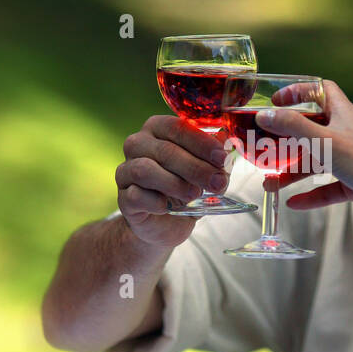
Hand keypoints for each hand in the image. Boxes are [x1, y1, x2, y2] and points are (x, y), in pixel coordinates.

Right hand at [116, 115, 230, 246]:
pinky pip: (136, 195)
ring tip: (194, 195)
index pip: (178, 128)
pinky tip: (168, 207)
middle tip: (218, 182)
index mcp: (158, 128)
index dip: (202, 143)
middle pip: (165, 151)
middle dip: (196, 168)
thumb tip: (229, 143)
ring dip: (175, 183)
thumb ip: (215, 157)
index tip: (222, 157)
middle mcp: (137, 144)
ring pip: (146, 170)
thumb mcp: (206, 171)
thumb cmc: (186, 188)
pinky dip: (156, 202)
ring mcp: (125, 170)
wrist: (164, 223)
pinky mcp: (123, 197)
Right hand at [261, 80, 352, 223]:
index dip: (299, 91)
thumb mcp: (323, 140)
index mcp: (342, 114)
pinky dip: (311, 195)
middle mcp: (346, 134)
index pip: (321, 90)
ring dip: (293, 172)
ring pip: (316, 162)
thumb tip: (265, 115)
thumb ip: (292, 126)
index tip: (277, 102)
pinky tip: (293, 203)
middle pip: (311, 131)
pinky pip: (327, 188)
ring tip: (270, 184)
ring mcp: (351, 160)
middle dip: (286, 141)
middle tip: (264, 149)